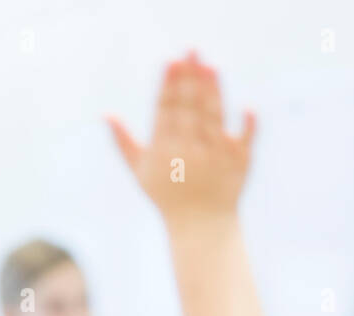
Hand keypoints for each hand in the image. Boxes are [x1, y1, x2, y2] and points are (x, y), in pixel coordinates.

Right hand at [107, 50, 255, 223]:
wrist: (200, 227)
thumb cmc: (167, 198)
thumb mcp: (140, 172)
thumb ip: (124, 143)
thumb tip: (106, 115)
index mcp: (164, 149)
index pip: (166, 110)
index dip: (169, 85)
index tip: (172, 62)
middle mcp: (189, 150)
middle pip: (189, 108)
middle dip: (190, 79)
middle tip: (192, 51)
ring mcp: (215, 156)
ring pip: (213, 118)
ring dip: (213, 92)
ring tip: (211, 67)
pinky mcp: (238, 163)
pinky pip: (244, 141)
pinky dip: (247, 126)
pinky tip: (246, 108)